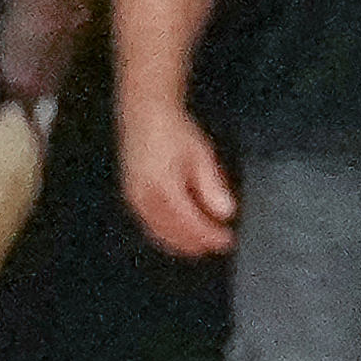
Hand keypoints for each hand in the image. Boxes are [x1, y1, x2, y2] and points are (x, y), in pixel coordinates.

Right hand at [118, 101, 237, 258]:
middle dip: (198, 243)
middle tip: (220, 244)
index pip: (190, 223)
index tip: (228, 240)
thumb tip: (227, 213)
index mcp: (163, 187)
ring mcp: (134, 202)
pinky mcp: (132, 201)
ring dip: (183, 243)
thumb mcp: (201, 155)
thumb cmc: (175, 132)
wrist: (144, 116)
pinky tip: (184, 234)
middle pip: (174, 234)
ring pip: (160, 235)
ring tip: (205, 243)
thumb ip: (212, 186)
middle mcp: (144, 199)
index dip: (210, 235)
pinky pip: (151, 227)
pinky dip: (169, 236)